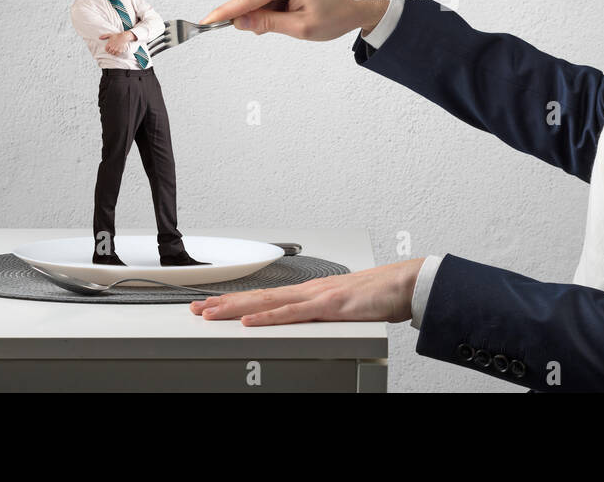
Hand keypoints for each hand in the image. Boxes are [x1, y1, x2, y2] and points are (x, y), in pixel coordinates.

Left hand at [99, 29, 134, 55]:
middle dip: (110, 51)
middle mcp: (112, 47)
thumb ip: (104, 36)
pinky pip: (116, 54)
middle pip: (109, 52)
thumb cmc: (116, 36)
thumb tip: (99, 38)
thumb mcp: (110, 35)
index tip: (109, 48)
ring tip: (114, 51)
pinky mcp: (119, 51)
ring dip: (113, 53)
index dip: (107, 49)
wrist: (123, 37)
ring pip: (112, 54)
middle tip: (112, 49)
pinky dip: (116, 54)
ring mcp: (116, 49)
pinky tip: (117, 52)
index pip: (106, 49)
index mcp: (109, 44)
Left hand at [189, 257, 425, 324]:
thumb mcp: (345, 307)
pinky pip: (293, 314)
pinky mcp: (329, 306)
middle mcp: (308, 290)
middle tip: (196, 309)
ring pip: (267, 302)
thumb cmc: (381, 295)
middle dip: (224, 303)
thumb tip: (310, 322)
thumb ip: (325, 313)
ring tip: (210, 314)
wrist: (406, 282)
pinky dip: (268, 317)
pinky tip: (250, 321)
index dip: (236, 300)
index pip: (265, 296)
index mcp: (310, 292)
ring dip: (236, 309)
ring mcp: (317, 296)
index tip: (212, 304)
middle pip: (257, 297)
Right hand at [198, 0, 390, 39]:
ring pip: (259, 0)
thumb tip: (239, 23)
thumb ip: (267, 24)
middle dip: (255, 19)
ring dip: (268, 15)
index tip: (205, 21)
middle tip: (282, 28)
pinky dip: (274, 10)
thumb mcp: (301, 27)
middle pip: (250, 0)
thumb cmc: (338, 13)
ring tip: (296, 20)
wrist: (361, 1)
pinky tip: (293, 14)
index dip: (224, 13)